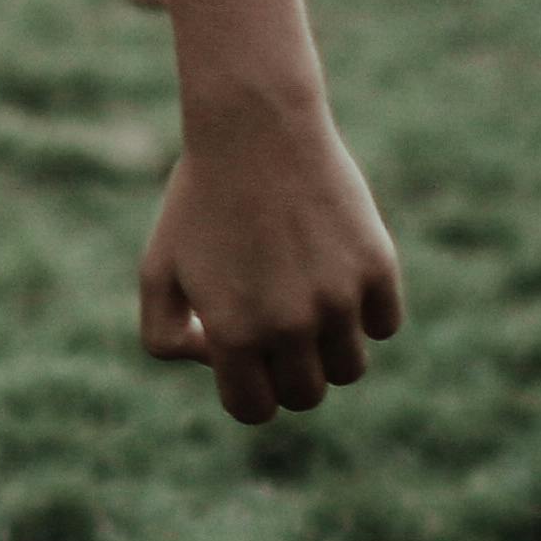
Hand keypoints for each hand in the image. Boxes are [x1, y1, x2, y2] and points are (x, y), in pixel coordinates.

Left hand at [136, 103, 403, 424]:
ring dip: (328, 348)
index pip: (253, 410)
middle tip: (273, 325)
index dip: (247, 391)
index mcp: (232, 333)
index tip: (243, 358)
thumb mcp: (157, 270)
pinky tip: (335, 272)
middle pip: (306, 396)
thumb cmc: (200, 202)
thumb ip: (168, 338)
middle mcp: (289, 325)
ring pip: (350, 369)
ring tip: (304, 299)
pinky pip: (383, 325)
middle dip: (287, 373)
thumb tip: (219, 364)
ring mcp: (339, 299)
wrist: (254, 130)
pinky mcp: (377, 268)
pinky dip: (365, 312)